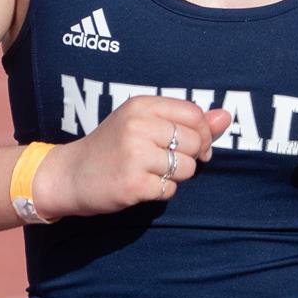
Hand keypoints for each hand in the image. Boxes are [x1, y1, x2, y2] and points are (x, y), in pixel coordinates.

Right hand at [41, 98, 232, 217]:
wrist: (70, 175)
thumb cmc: (112, 148)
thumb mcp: (144, 125)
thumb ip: (188, 122)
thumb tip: (226, 117)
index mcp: (141, 105)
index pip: (194, 115)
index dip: (201, 134)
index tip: (191, 146)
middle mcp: (138, 126)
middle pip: (194, 143)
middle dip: (187, 158)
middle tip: (161, 161)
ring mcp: (134, 155)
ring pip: (186, 168)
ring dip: (175, 176)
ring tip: (149, 172)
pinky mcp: (132, 183)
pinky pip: (170, 189)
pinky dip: (161, 191)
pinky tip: (141, 185)